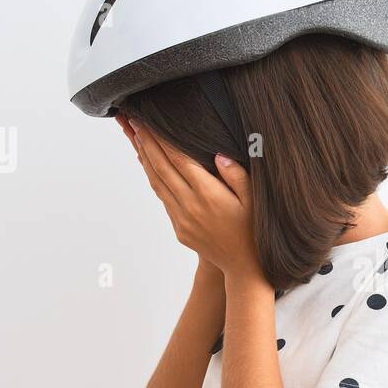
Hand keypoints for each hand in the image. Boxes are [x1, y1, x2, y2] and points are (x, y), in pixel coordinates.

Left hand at [118, 116, 262, 280]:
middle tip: (133, 121)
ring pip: (157, 184)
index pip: (178, 160)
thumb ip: (237, 175)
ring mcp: (182, 219)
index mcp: (209, 195)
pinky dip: (154, 179)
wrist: (245, 266)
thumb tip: (218, 155)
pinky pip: (163, 199)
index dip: (161, 139)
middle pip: (161, 168)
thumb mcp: (254, 200)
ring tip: (134, 138)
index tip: (148, 122)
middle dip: (145, 143)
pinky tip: (150, 166)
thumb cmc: (254, 230)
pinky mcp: (180, 229)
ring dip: (144, 159)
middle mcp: (191, 207)